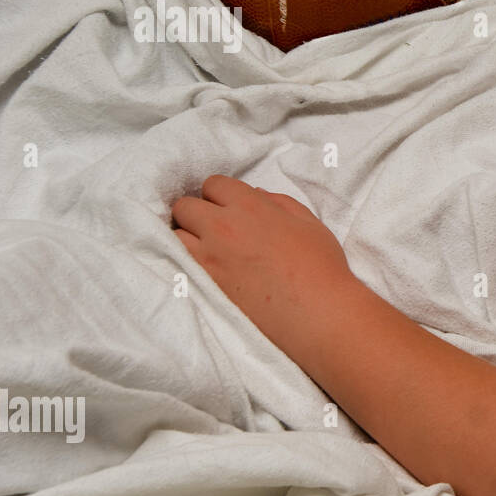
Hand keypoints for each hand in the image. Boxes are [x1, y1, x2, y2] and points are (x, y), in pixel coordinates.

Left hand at [172, 175, 356, 356]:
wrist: (317, 311)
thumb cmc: (321, 265)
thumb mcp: (308, 222)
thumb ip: (278, 201)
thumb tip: (255, 194)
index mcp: (250, 206)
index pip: (213, 184)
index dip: (221, 194)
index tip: (230, 207)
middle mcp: (223, 227)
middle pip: (185, 206)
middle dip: (197, 212)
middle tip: (214, 226)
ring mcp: (210, 257)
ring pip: (175, 235)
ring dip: (187, 237)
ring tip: (207, 248)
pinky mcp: (205, 284)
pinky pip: (179, 263)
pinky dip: (187, 260)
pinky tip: (207, 266)